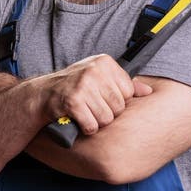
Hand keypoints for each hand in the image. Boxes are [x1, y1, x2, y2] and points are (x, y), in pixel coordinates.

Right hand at [36, 54, 152, 136]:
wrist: (42, 95)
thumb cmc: (73, 87)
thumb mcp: (99, 79)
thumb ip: (123, 84)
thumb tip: (148, 91)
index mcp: (104, 62)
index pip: (129, 91)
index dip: (115, 100)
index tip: (99, 96)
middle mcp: (94, 70)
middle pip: (119, 106)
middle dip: (106, 112)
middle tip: (90, 105)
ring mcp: (83, 85)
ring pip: (107, 118)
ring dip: (95, 121)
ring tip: (84, 111)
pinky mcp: (73, 102)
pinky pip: (92, 126)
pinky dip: (85, 128)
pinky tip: (77, 118)